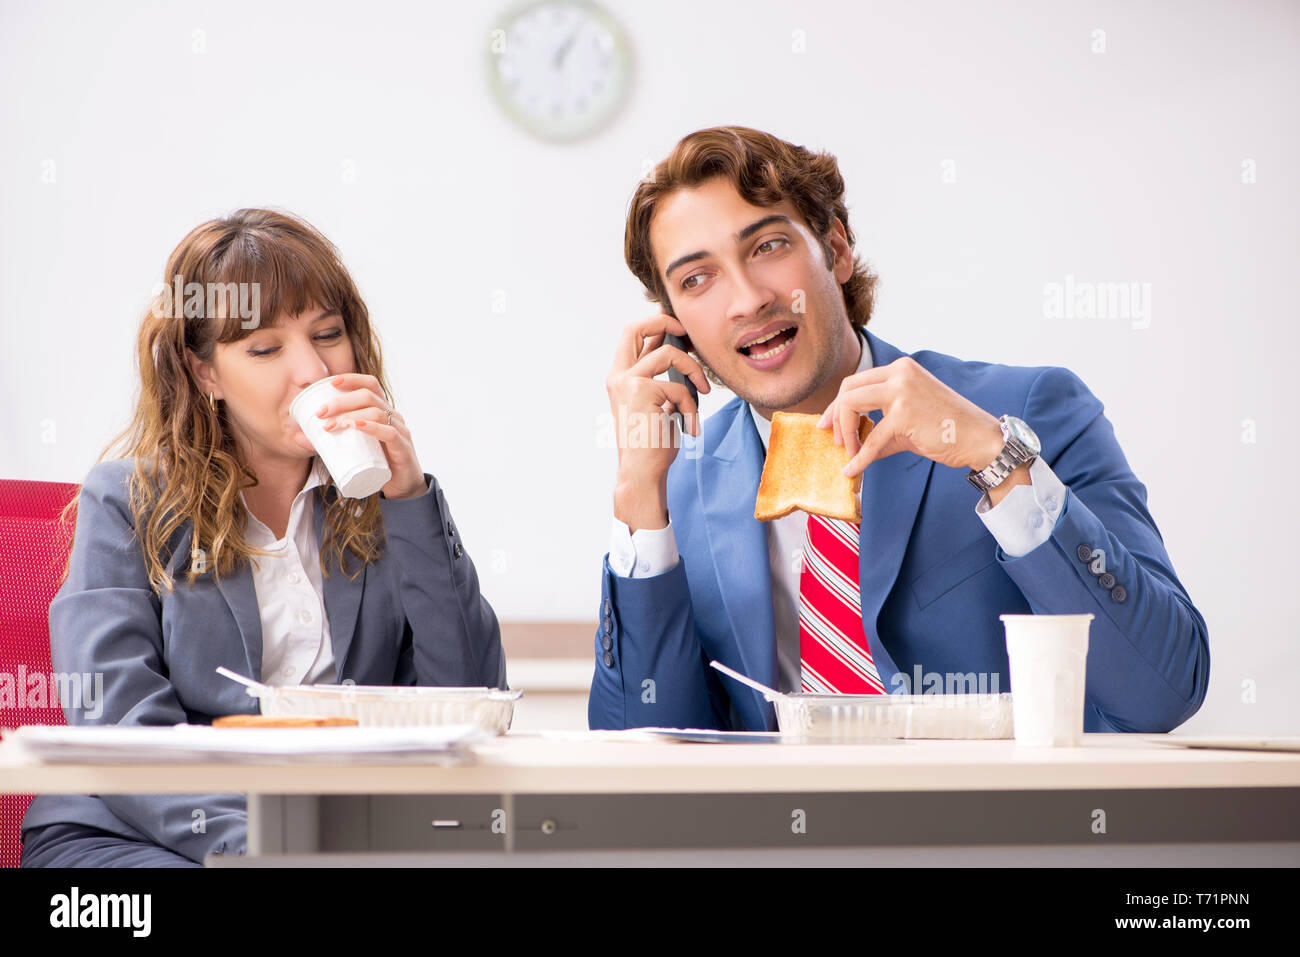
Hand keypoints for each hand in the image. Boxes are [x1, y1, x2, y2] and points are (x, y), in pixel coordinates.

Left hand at [292, 373, 426, 498]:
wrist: (402, 487)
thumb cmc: (377, 463)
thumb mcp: (354, 447)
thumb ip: (330, 439)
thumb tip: (297, 437)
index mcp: (383, 411)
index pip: (370, 385)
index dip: (352, 379)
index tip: (330, 382)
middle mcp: (394, 417)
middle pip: (369, 397)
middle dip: (341, 401)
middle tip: (320, 413)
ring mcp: (400, 431)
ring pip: (376, 412)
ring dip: (350, 416)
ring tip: (330, 426)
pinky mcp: (403, 449)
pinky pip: (389, 433)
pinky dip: (372, 427)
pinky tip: (357, 426)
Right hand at [605, 313, 711, 530]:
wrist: (642, 472)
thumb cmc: (651, 443)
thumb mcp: (656, 404)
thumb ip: (661, 380)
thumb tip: (681, 354)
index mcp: (619, 377)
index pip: (632, 335)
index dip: (656, 324)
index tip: (680, 331)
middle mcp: (618, 376)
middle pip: (636, 327)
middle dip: (665, 321)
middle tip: (688, 334)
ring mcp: (628, 381)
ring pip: (669, 353)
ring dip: (694, 371)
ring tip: (704, 392)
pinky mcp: (642, 391)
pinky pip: (680, 387)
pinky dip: (692, 406)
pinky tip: (691, 426)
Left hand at [817, 357, 1004, 478]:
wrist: (979, 438)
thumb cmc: (946, 429)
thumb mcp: (907, 419)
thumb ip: (879, 423)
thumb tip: (852, 443)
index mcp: (901, 369)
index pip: (856, 380)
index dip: (837, 404)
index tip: (829, 423)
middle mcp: (900, 373)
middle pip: (848, 388)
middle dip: (834, 415)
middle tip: (833, 438)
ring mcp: (902, 391)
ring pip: (851, 405)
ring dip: (845, 432)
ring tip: (849, 451)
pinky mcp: (905, 415)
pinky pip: (871, 439)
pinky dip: (859, 458)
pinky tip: (852, 470)